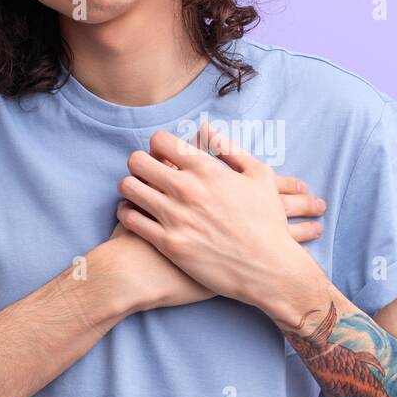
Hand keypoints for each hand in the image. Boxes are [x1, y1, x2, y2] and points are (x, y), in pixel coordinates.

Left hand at [116, 122, 320, 308]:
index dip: (158, 145)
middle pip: (137, 161)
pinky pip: (130, 219)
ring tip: (139, 193)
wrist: (268, 268)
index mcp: (207, 168)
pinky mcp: (168, 243)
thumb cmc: (267, 221)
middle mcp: (186, 189)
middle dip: (140, 163)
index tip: (163, 156)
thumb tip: (205, 128)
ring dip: (131, 186)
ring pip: (128, 187)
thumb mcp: (259, 175)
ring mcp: (175, 217)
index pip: (159, 140)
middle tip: (146, 173)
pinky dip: (127, 212)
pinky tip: (136, 214)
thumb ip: (230, 148)